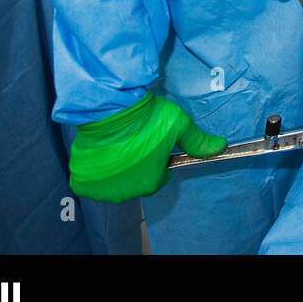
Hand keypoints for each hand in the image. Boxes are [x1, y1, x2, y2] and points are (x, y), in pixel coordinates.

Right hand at [68, 93, 225, 202]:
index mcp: (151, 183)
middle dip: (136, 166)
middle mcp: (125, 193)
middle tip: (133, 142)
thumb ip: (198, 141)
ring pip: (112, 182)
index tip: (151, 145)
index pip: (158, 177)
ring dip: (114, 169)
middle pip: (134, 181)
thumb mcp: (179, 126)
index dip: (156, 160)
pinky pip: (89, 181)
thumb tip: (220, 146)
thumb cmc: (148, 118)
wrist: (110, 109)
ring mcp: (102, 189)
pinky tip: (100, 153)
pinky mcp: (82, 182)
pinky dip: (93, 170)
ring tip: (116, 145)